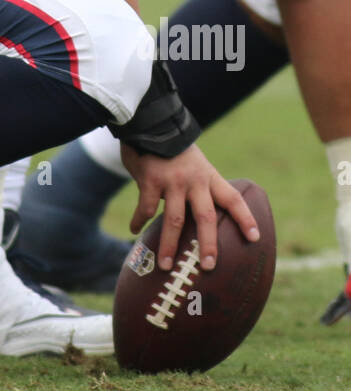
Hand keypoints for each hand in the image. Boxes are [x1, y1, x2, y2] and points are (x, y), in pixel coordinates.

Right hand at [121, 142, 259, 271]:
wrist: (150, 123)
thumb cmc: (173, 150)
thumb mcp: (194, 164)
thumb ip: (198, 187)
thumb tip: (201, 219)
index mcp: (209, 176)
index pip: (233, 198)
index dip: (245, 218)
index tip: (255, 238)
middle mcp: (194, 180)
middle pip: (206, 217)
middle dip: (208, 244)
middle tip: (210, 266)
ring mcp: (172, 181)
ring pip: (175, 221)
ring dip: (170, 246)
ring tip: (166, 266)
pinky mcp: (150, 180)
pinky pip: (147, 209)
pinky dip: (139, 221)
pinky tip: (134, 231)